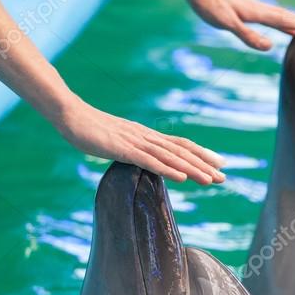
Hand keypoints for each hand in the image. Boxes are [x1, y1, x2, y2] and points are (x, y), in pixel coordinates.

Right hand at [54, 97, 224, 184]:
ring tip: (211, 180)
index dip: (201, 153)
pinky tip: (182, 178)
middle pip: (181, 151)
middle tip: (224, 177)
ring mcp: (136, 142)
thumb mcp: (117, 141)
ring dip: (192, 169)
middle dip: (204, 165)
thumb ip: (132, 149)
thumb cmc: (90, 129)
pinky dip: (168, 170)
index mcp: (146, 135)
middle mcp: (146, 137)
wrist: (70, 115)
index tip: (219, 164)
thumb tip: (142, 159)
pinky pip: (150, 162)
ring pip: (171, 157)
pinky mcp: (123, 149)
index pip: (180, 144)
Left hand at [180, 0, 294, 49]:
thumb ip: (248, 35)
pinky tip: (276, 25)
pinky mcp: (241, 6)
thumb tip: (270, 47)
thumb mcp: (226, 23)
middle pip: (284, 16)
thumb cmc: (207, 2)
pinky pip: (266, 15)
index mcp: (254, 12)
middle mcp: (255, 7)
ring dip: (291, 22)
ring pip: (275, 15)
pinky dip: (276, 21)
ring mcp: (249, 6)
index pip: (283, 20)